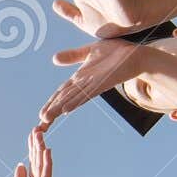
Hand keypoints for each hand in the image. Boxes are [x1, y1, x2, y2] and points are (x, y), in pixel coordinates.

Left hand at [4, 128, 53, 176]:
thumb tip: (21, 164)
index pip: (32, 163)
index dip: (31, 148)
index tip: (32, 133)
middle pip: (37, 161)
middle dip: (36, 145)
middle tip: (37, 128)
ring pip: (42, 166)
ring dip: (41, 150)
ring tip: (40, 135)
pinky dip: (46, 165)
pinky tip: (47, 152)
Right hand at [36, 39, 160, 128]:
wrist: (137, 56)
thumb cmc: (117, 53)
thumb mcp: (89, 51)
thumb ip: (73, 56)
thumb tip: (54, 59)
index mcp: (80, 79)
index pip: (60, 93)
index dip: (50, 103)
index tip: (40, 117)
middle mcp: (84, 85)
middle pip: (63, 99)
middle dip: (51, 110)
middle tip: (39, 125)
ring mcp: (93, 85)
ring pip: (71, 99)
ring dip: (58, 109)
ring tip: (46, 119)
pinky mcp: (102, 83)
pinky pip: (86, 93)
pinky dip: (75, 101)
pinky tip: (66, 108)